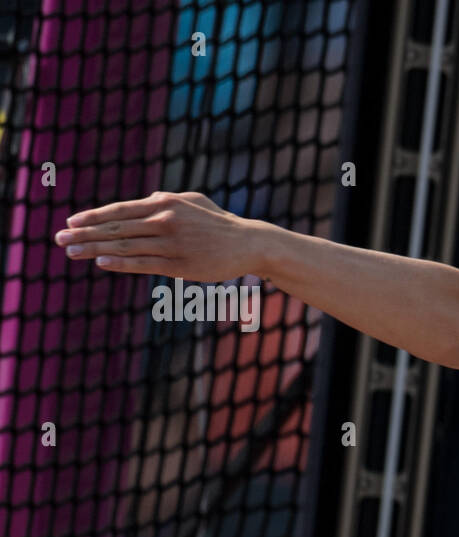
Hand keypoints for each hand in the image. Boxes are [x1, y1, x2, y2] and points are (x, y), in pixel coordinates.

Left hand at [54, 191, 261, 281]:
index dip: (93, 216)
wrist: (250, 243)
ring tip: (71, 252)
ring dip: (94, 249)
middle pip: (117, 227)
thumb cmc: (221, 223)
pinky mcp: (181, 265)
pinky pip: (144, 264)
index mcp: (165, 203)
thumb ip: (167, 199)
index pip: (120, 210)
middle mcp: (165, 220)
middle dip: (84, 233)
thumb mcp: (194, 201)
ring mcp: (172, 244)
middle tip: (59, 238)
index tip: (71, 221)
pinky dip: (121, 262)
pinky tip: (101, 262)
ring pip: (126, 245)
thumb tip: (145, 199)